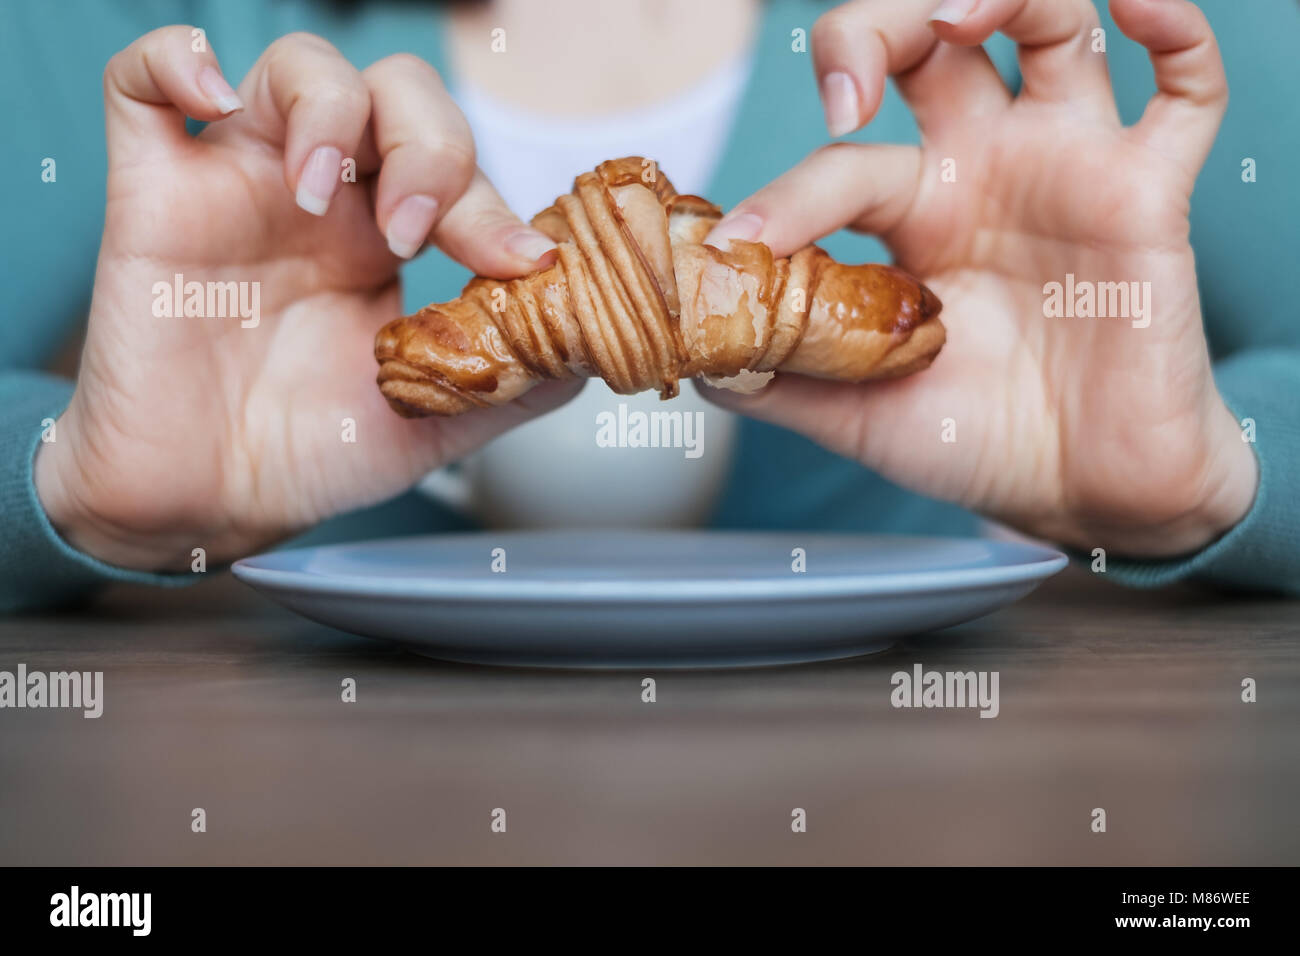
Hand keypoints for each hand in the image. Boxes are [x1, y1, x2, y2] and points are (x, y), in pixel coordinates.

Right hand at [35, 27, 578, 571]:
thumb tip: (592, 349)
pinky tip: (213, 93)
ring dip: (329, 112)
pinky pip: (142, 86)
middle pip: (392, 94)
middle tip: (413, 231)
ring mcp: (239, 187)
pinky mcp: (154, 194)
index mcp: (387, 239)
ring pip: (294, 69)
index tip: (520, 266)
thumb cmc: (308, 459)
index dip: (494, 202)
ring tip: (320, 195)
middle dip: (427, 146)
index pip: (456, 168)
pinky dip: (174, 58)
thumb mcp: (434, 424)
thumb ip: (513, 383)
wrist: (207, 505)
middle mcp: (324, 200)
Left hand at [703, 0, 1256, 556]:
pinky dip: (1172, 28)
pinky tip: (1134, 6)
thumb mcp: (857, 413)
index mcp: (912, 211)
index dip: (790, 191)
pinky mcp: (1149, 192)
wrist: (1080, 492)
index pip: (844, 158)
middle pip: (930, 39)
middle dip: (879, 28)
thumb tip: (694, 357)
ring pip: (1047, 25)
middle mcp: (985, 169)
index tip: (748, 245)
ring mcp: (1067, 169)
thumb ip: (777, 380)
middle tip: (846, 89)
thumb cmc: (974, 441)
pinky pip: (1187, 89)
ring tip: (958, 19)